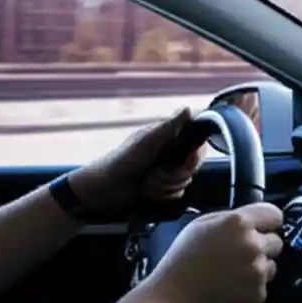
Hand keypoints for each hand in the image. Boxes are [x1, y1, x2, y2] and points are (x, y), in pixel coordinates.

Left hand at [68, 108, 205, 214]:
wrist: (105, 188)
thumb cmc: (124, 160)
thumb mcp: (148, 141)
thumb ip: (170, 125)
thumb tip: (189, 108)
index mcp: (166, 137)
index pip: (196, 144)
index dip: (194, 157)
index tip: (186, 162)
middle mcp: (169, 152)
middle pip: (192, 166)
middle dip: (176, 175)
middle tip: (158, 175)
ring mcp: (165, 170)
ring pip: (184, 181)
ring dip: (166, 186)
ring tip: (147, 184)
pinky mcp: (161, 187)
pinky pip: (176, 193)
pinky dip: (163, 195)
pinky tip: (147, 192)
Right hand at [140, 202, 284, 302]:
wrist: (172, 302)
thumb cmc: (182, 260)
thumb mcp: (200, 226)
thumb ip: (230, 219)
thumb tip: (253, 221)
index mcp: (239, 223)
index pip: (275, 215)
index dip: (268, 223)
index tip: (261, 230)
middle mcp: (254, 245)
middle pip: (277, 242)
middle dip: (263, 246)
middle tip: (240, 255)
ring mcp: (258, 272)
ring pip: (271, 265)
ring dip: (258, 268)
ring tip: (232, 275)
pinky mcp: (258, 295)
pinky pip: (262, 287)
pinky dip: (250, 288)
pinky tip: (230, 290)